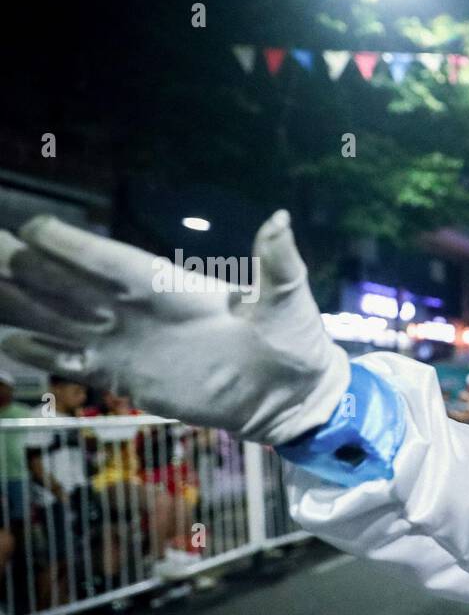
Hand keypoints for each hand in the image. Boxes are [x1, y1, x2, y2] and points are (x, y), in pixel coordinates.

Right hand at [0, 211, 349, 445]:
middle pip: (71, 285)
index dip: (77, 250)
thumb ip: (280, 263)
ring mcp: (131, 343)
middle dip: (24, 267)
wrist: (293, 394)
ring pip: (62, 319)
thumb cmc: (295, 342)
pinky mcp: (130, 377)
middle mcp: (142, 311)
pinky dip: (43, 354)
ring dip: (20, 305)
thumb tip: (280, 220)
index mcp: (175, 288)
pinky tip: (7, 342)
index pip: (115, 264)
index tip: (36, 227)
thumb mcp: (291, 302)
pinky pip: (76, 363)